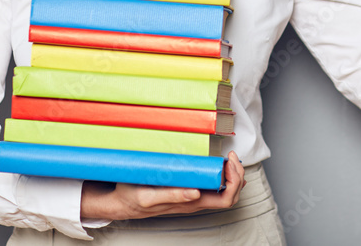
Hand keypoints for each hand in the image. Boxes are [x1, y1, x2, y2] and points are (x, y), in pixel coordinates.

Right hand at [80, 151, 246, 220]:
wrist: (123, 203)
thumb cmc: (134, 198)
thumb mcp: (148, 196)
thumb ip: (172, 195)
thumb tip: (196, 194)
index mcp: (190, 204)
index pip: (226, 199)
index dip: (234, 180)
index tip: (227, 160)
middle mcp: (196, 203)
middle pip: (231, 195)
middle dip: (238, 175)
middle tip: (231, 157)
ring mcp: (194, 198)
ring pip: (225, 192)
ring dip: (232, 175)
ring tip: (227, 159)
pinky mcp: (189, 192)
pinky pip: (214, 188)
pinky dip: (223, 176)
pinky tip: (219, 164)